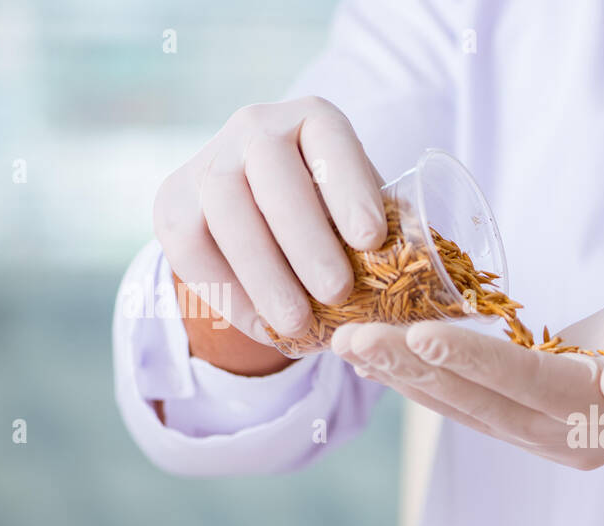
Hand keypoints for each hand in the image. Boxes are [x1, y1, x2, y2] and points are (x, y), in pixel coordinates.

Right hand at [153, 96, 385, 357]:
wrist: (264, 222)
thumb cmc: (336, 220)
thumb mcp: (365, 213)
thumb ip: (388, 235)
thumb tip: (431, 289)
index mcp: (315, 120)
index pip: (330, 139)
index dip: (349, 188)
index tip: (371, 240)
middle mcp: (256, 127)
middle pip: (272, 174)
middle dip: (306, 239)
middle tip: (336, 294)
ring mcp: (209, 161)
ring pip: (226, 208)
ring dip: (264, 272)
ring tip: (297, 323)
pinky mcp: (173, 204)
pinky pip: (192, 248)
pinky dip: (229, 293)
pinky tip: (262, 327)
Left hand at [330, 269, 603, 468]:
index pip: (529, 384)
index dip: (475, 361)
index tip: (419, 333)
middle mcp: (566, 437)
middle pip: (480, 402)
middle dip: (413, 369)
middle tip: (350, 337)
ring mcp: (545, 437)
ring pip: (464, 408)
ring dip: (405, 378)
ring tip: (348, 344)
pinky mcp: (531, 422)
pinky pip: (470, 403)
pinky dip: (424, 380)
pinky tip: (384, 357)